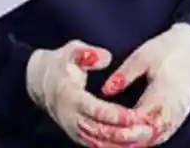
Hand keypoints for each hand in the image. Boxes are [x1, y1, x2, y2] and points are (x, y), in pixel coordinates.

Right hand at [26, 40, 152, 146]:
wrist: (42, 82)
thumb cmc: (61, 64)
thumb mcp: (71, 51)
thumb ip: (87, 53)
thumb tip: (104, 58)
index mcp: (70, 96)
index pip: (95, 110)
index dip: (115, 115)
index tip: (135, 115)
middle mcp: (71, 117)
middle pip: (100, 131)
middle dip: (125, 133)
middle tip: (148, 130)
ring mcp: (74, 129)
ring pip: (100, 142)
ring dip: (123, 143)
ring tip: (145, 137)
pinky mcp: (78, 135)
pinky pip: (98, 146)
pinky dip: (115, 146)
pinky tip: (133, 143)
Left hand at [99, 23, 189, 145]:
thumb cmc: (166, 49)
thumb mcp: (141, 56)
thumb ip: (124, 74)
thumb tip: (105, 90)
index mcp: (165, 90)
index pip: (143, 117)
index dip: (125, 124)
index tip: (106, 124)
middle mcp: (175, 106)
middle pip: (151, 132)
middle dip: (130, 138)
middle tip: (107, 139)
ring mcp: (180, 113)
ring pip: (158, 136)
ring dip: (139, 141)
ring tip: (117, 142)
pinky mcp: (181, 115)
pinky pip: (164, 133)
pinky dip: (149, 138)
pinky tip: (134, 139)